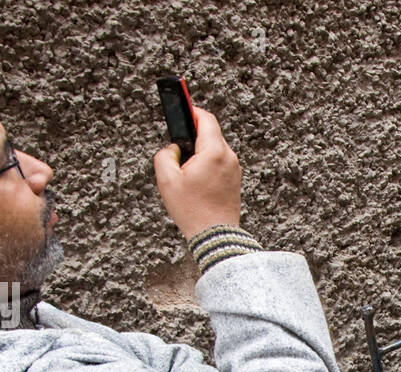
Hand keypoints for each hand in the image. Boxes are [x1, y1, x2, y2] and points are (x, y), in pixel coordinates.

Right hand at [153, 107, 241, 237]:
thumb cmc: (192, 210)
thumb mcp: (167, 180)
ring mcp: (234, 169)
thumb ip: (165, 155)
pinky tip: (196, 181)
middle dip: (193, 136)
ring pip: (215, 149)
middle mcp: (228, 157)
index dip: (193, 110)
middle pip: (211, 134)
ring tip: (186, 171)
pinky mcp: (235, 180)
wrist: (215, 235)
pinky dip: (207, 165)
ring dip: (200, 152)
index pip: (206, 119)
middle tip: (178, 148)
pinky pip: (219, 163)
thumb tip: (173, 149)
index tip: (183, 108)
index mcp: (214, 152)